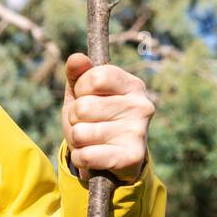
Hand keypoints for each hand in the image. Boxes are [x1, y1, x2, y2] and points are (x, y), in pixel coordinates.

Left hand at [61, 52, 153, 184]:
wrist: (114, 158)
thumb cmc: (95, 117)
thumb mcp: (83, 92)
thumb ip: (78, 73)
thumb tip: (76, 58)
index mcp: (132, 85)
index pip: (95, 77)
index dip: (81, 89)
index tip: (86, 96)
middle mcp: (141, 106)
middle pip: (82, 107)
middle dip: (75, 118)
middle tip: (88, 123)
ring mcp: (138, 132)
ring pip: (80, 133)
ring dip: (76, 139)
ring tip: (91, 139)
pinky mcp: (131, 158)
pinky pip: (85, 156)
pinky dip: (80, 157)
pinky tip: (93, 155)